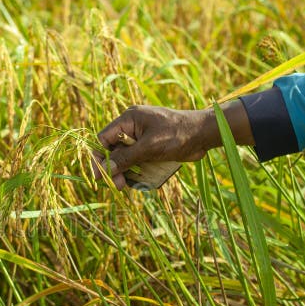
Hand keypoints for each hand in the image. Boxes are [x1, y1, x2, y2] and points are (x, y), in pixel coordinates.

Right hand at [92, 105, 219, 189]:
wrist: (204, 134)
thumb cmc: (178, 134)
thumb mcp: (150, 146)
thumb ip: (127, 157)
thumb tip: (106, 169)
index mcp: (129, 119)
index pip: (104, 138)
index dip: (99, 157)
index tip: (100, 176)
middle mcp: (132, 128)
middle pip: (113, 150)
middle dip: (113, 168)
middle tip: (117, 185)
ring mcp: (142, 138)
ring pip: (125, 158)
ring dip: (124, 172)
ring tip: (128, 185)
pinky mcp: (151, 148)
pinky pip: (137, 161)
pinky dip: (136, 172)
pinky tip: (139, 181)